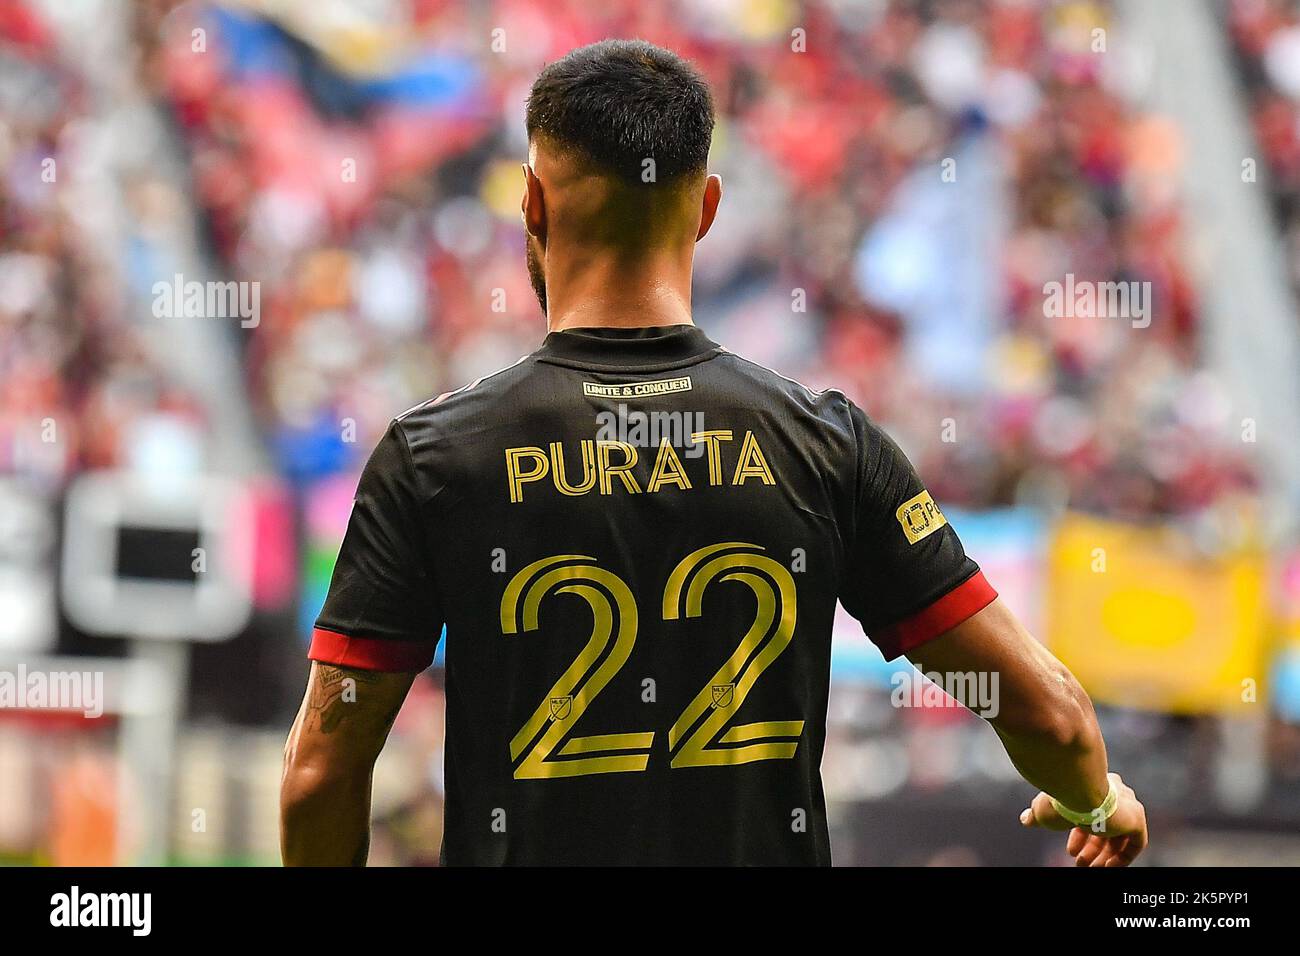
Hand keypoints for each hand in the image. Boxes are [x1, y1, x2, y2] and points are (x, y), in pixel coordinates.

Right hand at [1019, 772, 1148, 866]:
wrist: (1077, 789)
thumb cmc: (1059, 796)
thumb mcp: (1045, 809)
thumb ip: (1038, 815)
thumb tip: (1025, 819)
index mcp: (1095, 784)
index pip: (1089, 814)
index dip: (1078, 835)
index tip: (1070, 850)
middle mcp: (1115, 793)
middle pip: (1105, 827)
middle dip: (1091, 848)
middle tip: (1080, 863)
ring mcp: (1128, 806)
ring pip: (1118, 837)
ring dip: (1103, 856)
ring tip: (1089, 868)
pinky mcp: (1137, 819)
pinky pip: (1135, 843)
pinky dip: (1123, 857)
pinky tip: (1107, 866)